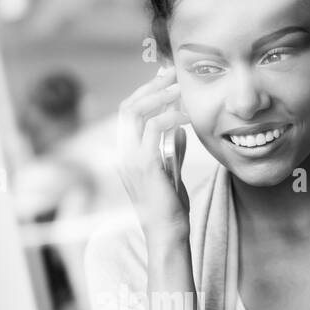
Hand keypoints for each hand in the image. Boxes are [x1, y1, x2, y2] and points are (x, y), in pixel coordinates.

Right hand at [115, 64, 190, 237]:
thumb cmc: (170, 211)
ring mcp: (130, 159)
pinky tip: (186, 116)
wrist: (168, 236)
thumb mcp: (171, 175)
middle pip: (127, 106)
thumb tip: (178, 131)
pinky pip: (153, 128)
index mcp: (126, 155)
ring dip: (158, 95)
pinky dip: (170, 116)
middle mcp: (122, 154)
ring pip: (134, 112)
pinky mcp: (144, 165)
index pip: (128, 114)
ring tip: (179, 88)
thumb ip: (171, 152)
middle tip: (172, 74)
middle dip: (150, 86)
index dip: (145, 93)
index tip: (166, 80)